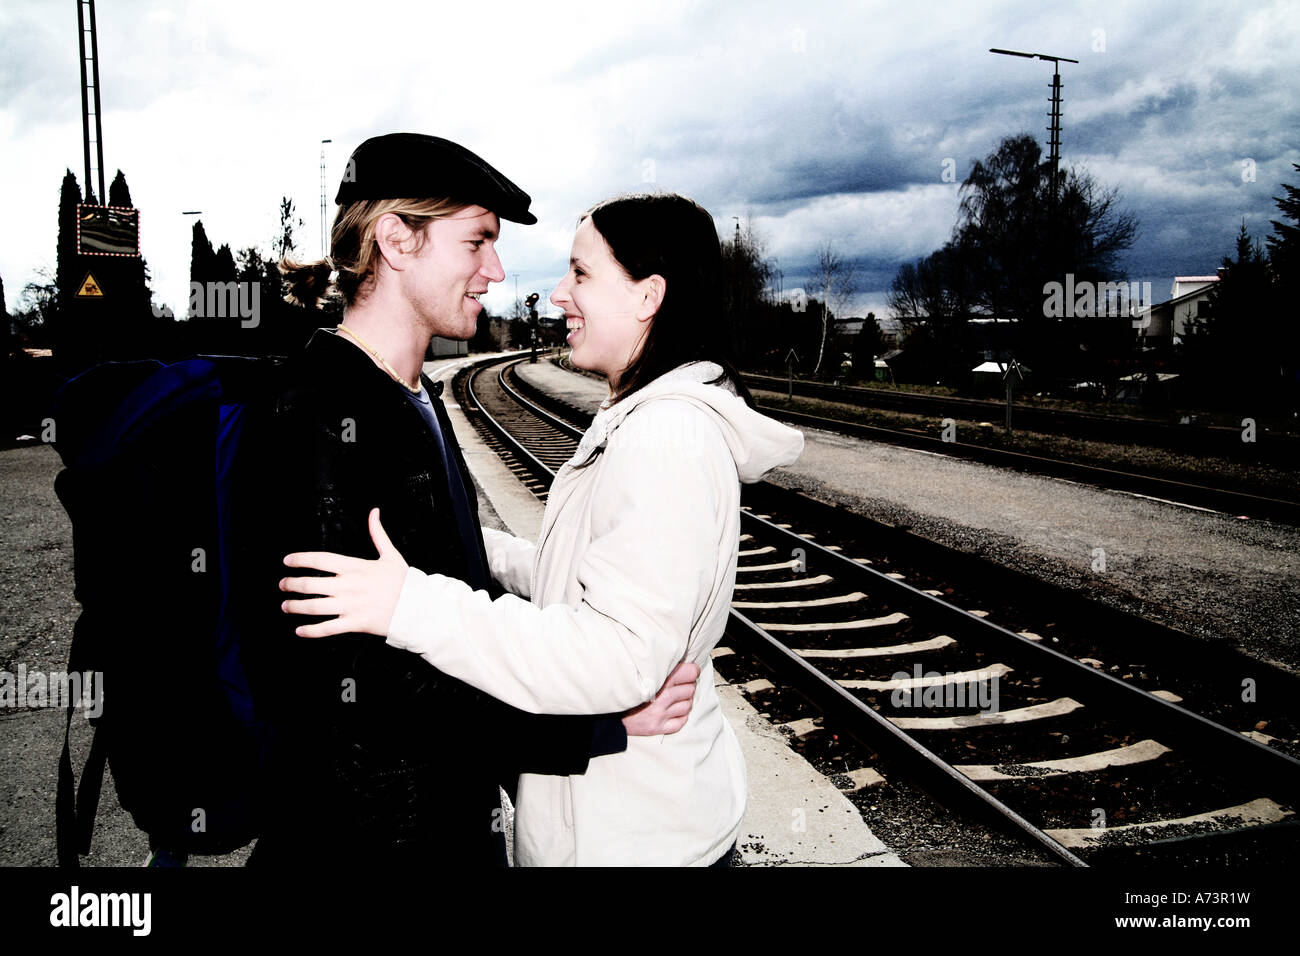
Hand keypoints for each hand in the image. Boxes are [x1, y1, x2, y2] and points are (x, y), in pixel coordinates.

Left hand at [280, 508, 408, 637]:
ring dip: (295, 606)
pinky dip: (310, 631)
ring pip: (314, 606)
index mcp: (355, 567)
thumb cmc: (404, 582)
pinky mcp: (354, 624)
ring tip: (286, 606)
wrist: (418, 607)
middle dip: (291, 584)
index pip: (320, 560)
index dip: (300, 559)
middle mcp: (349, 586)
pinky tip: (300, 630)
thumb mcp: (391, 554)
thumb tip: (374, 512)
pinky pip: (327, 628)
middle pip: (310, 584)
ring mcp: (350, 605)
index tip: (287, 561)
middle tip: (283, 585)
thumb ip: (378, 533)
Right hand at [622, 660, 699, 736]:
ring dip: (684, 702)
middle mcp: (662, 696)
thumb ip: (659, 667)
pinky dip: (680, 717)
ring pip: (687, 706)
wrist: (609, 711)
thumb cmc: (626, 688)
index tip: (690, 672)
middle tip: (679, 686)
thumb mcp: (641, 672)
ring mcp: (661, 714)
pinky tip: (672, 712)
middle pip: (690, 689)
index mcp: (659, 679)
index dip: (692, 672)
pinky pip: (681, 722)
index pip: (690, 673)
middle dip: (687, 686)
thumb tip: (679, 660)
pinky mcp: (658, 727)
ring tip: (675, 699)